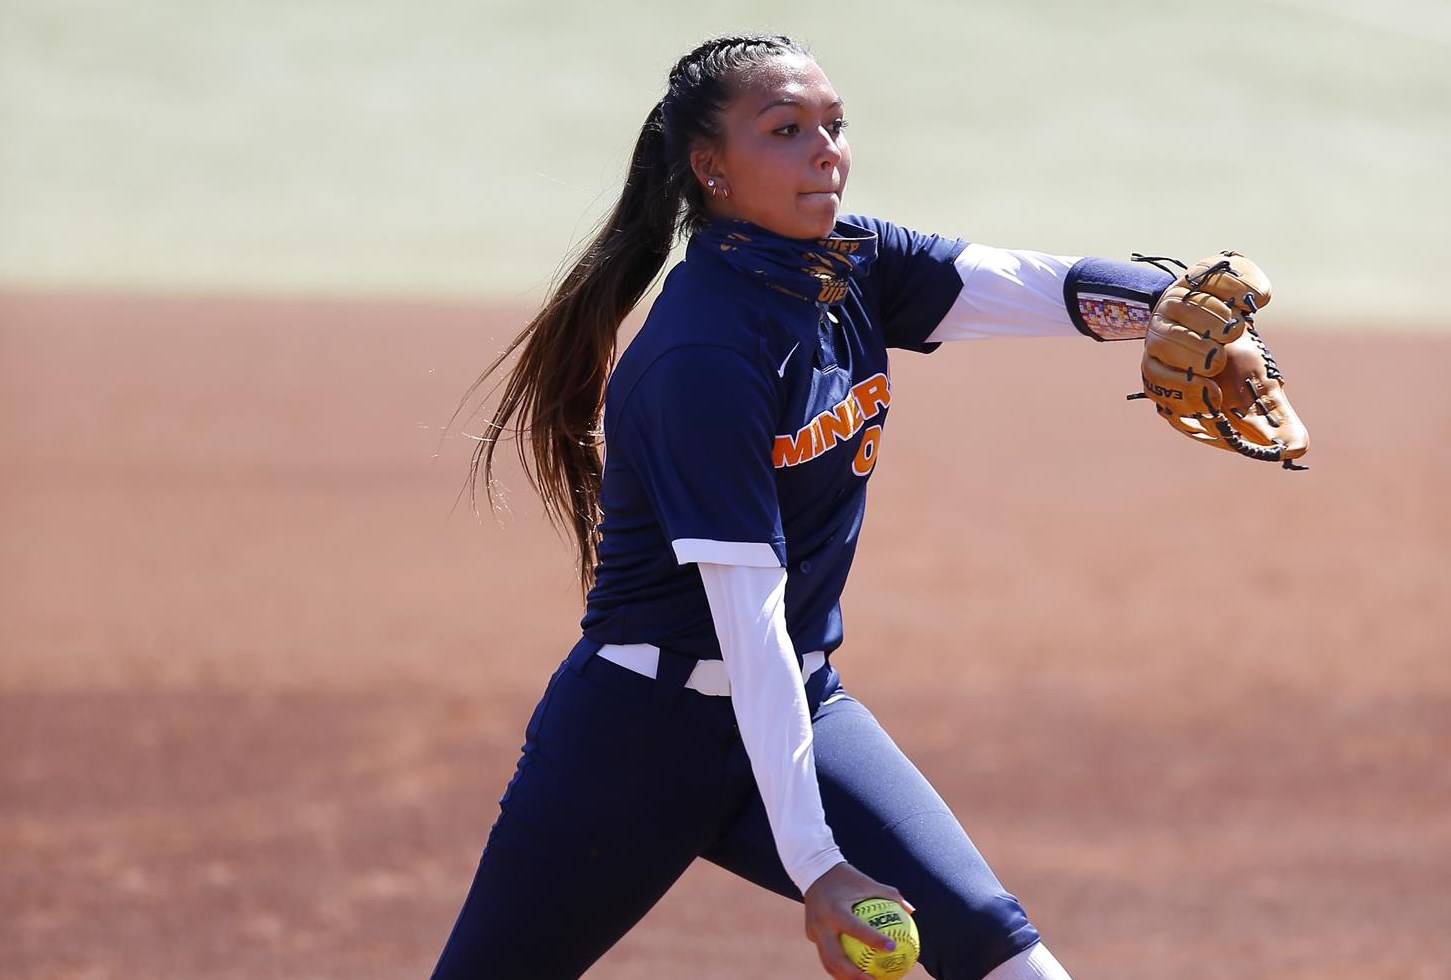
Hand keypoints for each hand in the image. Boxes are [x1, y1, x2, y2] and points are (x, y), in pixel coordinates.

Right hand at [802, 861, 913, 977]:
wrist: (813, 870)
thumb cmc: (846, 877)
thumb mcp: (868, 882)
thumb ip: (890, 895)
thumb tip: (912, 910)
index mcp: (835, 910)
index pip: (856, 928)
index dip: (873, 939)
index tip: (892, 948)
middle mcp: (822, 924)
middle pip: (835, 958)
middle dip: (853, 975)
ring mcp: (813, 931)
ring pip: (828, 962)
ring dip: (845, 976)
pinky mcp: (810, 934)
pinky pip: (825, 952)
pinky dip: (839, 964)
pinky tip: (854, 972)